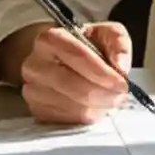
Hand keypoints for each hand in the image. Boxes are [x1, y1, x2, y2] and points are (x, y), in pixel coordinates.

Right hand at [1, 21, 133, 124]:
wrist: (58, 59)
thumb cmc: (84, 45)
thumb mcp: (106, 33)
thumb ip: (119, 43)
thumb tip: (121, 65)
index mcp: (50, 39)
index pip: (78, 56)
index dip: (103, 73)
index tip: (122, 83)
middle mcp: (35, 64)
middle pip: (75, 86)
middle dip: (104, 94)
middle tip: (121, 95)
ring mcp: (32, 89)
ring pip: (73, 106)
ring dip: (98, 106)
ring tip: (110, 99)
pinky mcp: (36, 110)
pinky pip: (67, 120)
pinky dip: (87, 116)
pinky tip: (95, 106)